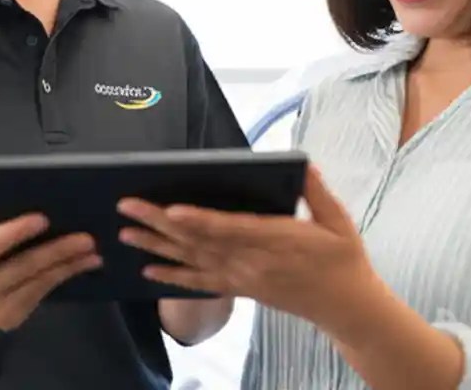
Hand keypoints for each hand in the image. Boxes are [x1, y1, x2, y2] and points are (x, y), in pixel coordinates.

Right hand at [0, 200, 101, 330]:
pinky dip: (60, 278)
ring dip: (68, 267)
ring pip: (36, 285)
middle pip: (22, 268)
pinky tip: (80, 265)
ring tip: (92, 252)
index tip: (43, 219)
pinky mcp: (7, 321)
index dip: (15, 232)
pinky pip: (39, 296)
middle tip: (85, 238)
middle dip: (57, 252)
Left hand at [118, 165, 382, 344]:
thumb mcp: (339, 221)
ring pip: (192, 260)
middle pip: (200, 241)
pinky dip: (173, 278)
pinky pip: (200, 284)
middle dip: (160, 223)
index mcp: (277, 239)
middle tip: (127, 206)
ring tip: (125, 233)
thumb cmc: (343, 258)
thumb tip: (303, 164)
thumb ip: (317, 191)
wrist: (345, 307)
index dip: (198, 220)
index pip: (230, 228)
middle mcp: (253, 261)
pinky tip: (148, 270)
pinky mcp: (240, 289)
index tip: (170, 209)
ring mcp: (243, 278)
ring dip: (156, 246)